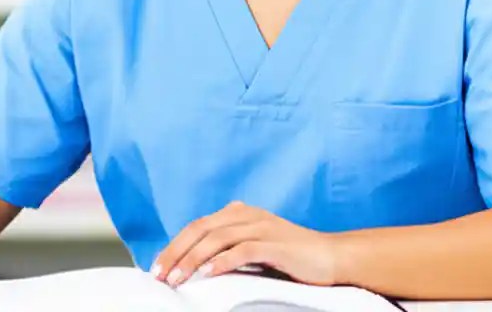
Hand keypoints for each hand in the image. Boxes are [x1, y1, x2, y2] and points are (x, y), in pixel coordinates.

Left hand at [151, 202, 340, 287]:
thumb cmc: (292, 258)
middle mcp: (247, 215)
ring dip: (193, 259)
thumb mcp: (254, 249)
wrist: (332, 257)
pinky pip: (242, 250)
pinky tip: (208, 274)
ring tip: (177, 278)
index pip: (197, 226)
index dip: (174, 245)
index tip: (158, 267)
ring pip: (216, 239)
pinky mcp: (275, 243)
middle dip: (176, 252)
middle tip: (160, 274)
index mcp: (239, 213)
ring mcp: (262, 227)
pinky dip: (222, 262)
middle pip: (200, 229)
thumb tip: (196, 266)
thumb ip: (229, 249)